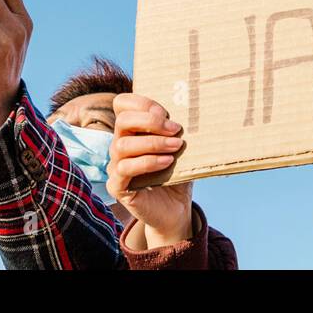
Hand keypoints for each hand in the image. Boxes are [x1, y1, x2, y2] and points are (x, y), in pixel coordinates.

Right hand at [108, 93, 193, 249]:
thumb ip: (180, 130)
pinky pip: (124, 169)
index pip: (122, 104)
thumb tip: (197, 110)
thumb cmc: (178, 173)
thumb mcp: (181, 148)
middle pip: (123, 121)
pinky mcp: (117, 186)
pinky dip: (148, 162)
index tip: (166, 111)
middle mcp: (120, 145)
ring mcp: (115, 166)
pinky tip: (167, 162)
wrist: (175, 209)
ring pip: (122, 145)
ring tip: (177, 146)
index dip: (142, 103)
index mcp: (132, 130)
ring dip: (153, 143)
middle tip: (176, 129)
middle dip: (151, 121)